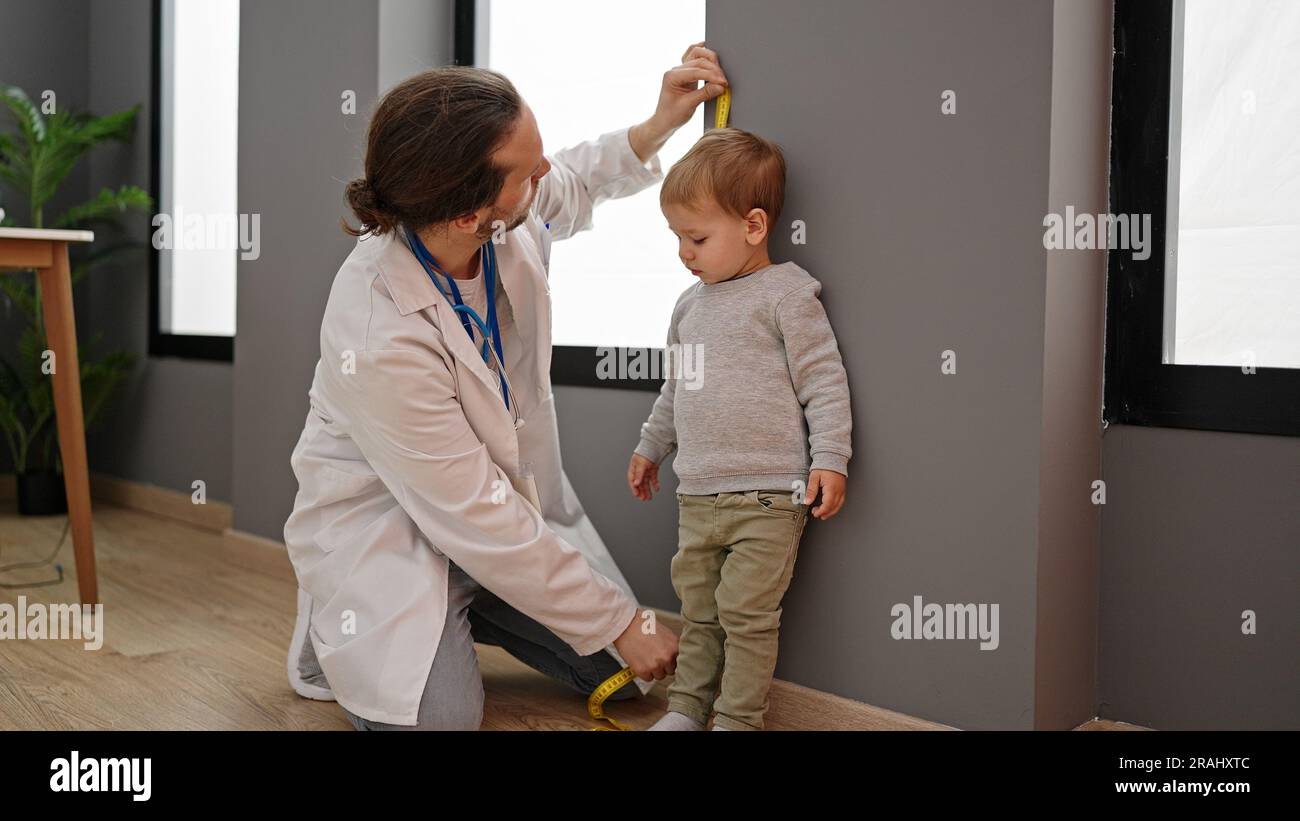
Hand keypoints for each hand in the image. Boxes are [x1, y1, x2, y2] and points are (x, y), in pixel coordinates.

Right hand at [613, 610, 677, 680]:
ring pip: (659, 676)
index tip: (666, 659)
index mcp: (674, 647)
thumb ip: (672, 646)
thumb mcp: (665, 633)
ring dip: (653, 670)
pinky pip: (648, 678)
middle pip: (670, 671)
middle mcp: (667, 657)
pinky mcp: (643, 671)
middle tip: (653, 656)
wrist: (626, 625)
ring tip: (646, 657)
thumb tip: (676, 656)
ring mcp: (655, 665)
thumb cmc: (643, 626)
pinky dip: (643, 672)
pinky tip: (640, 660)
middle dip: (663, 666)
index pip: (680, 663)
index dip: (672, 661)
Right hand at [627, 453, 660, 500]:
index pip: (632, 480)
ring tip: (649, 497)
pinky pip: (653, 479)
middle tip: (643, 499)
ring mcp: (646, 470)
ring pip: (646, 482)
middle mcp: (639, 470)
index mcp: (633, 468)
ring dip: (647, 490)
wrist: (655, 445)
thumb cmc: (646, 451)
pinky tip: (657, 489)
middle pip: (639, 483)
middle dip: (641, 491)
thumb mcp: (641, 464)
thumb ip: (639, 474)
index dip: (634, 488)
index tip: (637, 495)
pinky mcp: (652, 470)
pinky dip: (655, 484)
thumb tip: (636, 484)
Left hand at [629, 43, 729, 161]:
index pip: (695, 71)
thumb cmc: (672, 115)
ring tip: (720, 72)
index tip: (723, 82)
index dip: (711, 75)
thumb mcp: (689, 106)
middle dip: (714, 70)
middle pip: (698, 61)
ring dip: (710, 60)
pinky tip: (712, 56)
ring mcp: (680, 69)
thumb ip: (705, 94)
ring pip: (697, 54)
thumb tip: (720, 86)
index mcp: (672, 76)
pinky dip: (704, 55)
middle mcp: (675, 70)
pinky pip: (694, 56)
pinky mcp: (686, 72)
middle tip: (724, 82)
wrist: (664, 121)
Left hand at [804, 469, 845, 519]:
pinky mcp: (843, 489)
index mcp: (831, 488)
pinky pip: (841, 501)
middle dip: (825, 513)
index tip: (814, 513)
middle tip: (816, 514)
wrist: (832, 458)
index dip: (821, 511)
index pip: (827, 505)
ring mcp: (842, 490)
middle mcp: (838, 491)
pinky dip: (835, 507)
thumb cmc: (823, 466)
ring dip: (831, 512)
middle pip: (833, 507)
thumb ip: (811, 490)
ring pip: (838, 505)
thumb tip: (807, 502)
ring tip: (823, 514)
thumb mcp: (814, 477)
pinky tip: (830, 507)